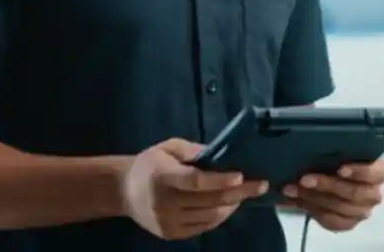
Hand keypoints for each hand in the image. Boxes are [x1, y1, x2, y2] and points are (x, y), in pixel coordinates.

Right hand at [120, 138, 268, 239]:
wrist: (123, 191)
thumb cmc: (150, 164)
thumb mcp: (168, 148)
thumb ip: (193, 150)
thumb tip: (222, 155)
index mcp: (163, 177)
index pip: (196, 181)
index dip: (220, 180)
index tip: (242, 176)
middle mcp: (165, 202)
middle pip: (208, 201)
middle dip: (238, 193)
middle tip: (260, 185)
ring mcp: (169, 222)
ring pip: (210, 217)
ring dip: (232, 206)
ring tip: (245, 195)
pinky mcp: (172, 234)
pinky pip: (203, 227)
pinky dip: (219, 216)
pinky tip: (228, 206)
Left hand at [281, 160, 383, 231]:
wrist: (331, 181)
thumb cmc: (336, 162)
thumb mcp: (338, 153)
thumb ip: (334, 151)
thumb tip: (312, 148)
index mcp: (377, 173)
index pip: (376, 173)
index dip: (359, 172)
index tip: (340, 168)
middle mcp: (373, 194)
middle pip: (354, 193)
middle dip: (327, 185)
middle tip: (304, 179)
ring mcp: (362, 212)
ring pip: (340, 209)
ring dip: (312, 198)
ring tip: (292, 190)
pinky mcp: (348, 224)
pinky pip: (331, 221)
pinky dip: (311, 210)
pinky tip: (295, 201)